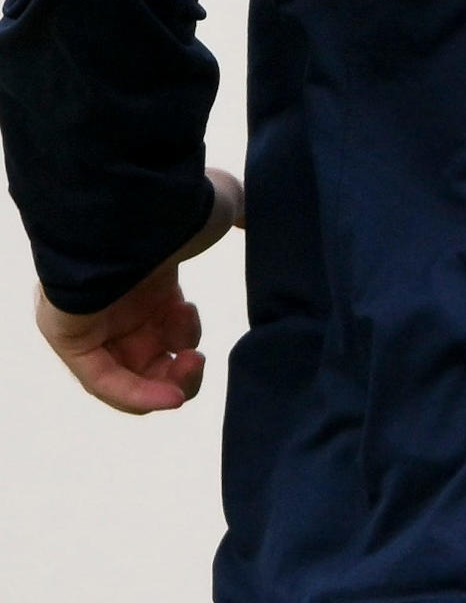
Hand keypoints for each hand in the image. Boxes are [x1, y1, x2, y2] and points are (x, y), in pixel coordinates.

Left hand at [34, 167, 243, 414]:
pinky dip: (137, 395)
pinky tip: (171, 397)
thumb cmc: (176, 208)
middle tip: (198, 358)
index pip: (162, 327)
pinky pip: (102, 379)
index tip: (196, 323)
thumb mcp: (222, 204)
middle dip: (182, 368)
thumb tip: (258, 213)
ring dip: (167, 382)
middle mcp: (114, 304)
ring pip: (128, 374)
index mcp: (144, 280)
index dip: (187, 336)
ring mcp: (90, 321)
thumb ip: (241, 214)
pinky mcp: (70, 338)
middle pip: (147, 357)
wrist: (129, 206)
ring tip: (190, 365)